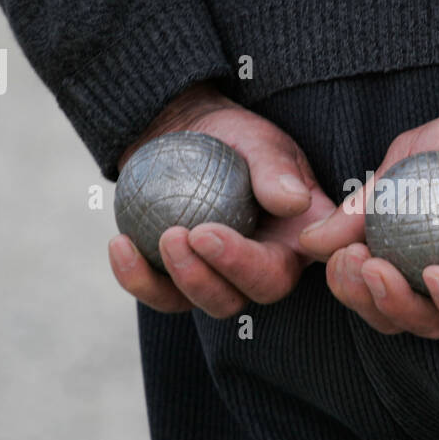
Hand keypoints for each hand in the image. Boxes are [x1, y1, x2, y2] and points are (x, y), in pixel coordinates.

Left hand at [108, 82, 333, 315]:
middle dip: (230, 270)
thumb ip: (273, 169)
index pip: (317, 256)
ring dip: (189, 279)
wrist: (177, 137)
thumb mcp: (255, 140)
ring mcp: (225, 280)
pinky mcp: (182, 284)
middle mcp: (270, 265)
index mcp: (298, 235)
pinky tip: (121, 246)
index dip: (302, 257)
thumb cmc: (228, 136)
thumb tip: (294, 202)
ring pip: (216, 303)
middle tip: (196, 233)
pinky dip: (139, 279)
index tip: (266, 231)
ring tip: (166, 236)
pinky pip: (163, 296)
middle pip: (264, 288)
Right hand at [299, 96, 438, 337]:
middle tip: (355, 264)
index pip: (372, 292)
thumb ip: (362, 205)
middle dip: (365, 301)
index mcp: (414, 261)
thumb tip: (310, 242)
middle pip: (396, 319)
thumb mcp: (403, 165)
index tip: (335, 253)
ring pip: (433, 324)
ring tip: (380, 270)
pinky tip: (434, 277)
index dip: (347, 283)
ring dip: (398, 304)